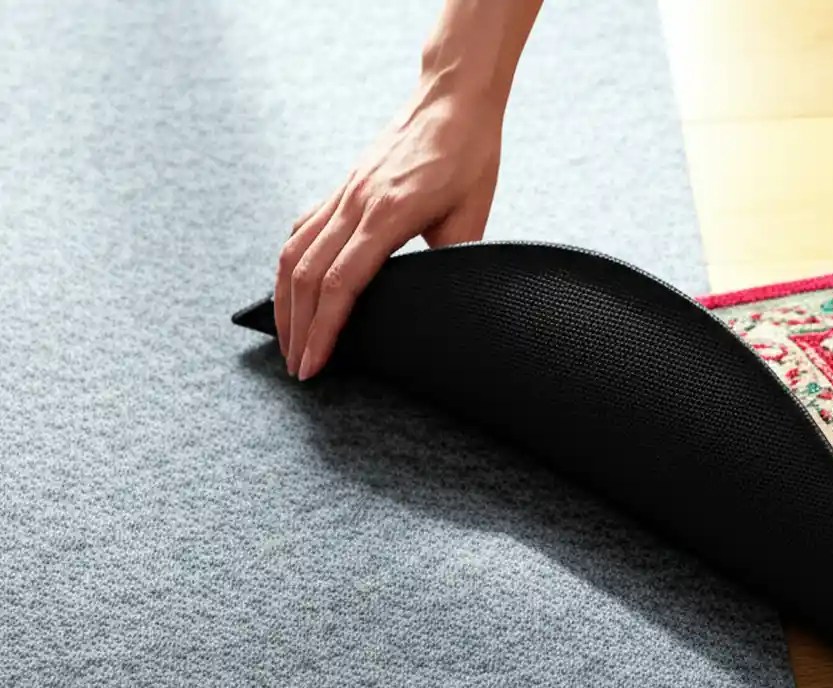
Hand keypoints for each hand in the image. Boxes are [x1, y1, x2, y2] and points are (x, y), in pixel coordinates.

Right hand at [276, 79, 502, 379]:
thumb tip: (445, 304)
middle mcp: (355, 203)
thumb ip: (452, 262)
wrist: (451, 98)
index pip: (341, 284)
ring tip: (288, 340)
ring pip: (293, 253)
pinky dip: (290, 266)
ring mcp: (343, 193)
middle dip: (297, 329)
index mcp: (388, 214)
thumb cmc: (468, 155)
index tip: (314, 366)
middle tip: (298, 369)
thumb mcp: (472, 215)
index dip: (324, 331)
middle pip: (306, 276)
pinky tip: (293, 289)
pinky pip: (301, 230)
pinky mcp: (341, 187)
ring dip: (285, 302)